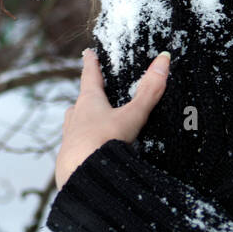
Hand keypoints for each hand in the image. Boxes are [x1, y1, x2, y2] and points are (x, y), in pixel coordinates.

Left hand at [54, 47, 169, 189]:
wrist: (83, 178)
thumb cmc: (104, 141)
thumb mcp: (132, 116)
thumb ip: (148, 91)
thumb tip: (163, 59)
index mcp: (89, 102)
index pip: (90, 76)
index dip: (91, 63)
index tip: (88, 53)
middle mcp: (76, 117)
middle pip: (81, 101)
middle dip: (88, 96)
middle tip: (92, 91)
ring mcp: (70, 138)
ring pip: (75, 123)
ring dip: (83, 120)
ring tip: (91, 123)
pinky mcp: (69, 158)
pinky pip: (77, 146)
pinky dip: (84, 144)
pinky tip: (90, 151)